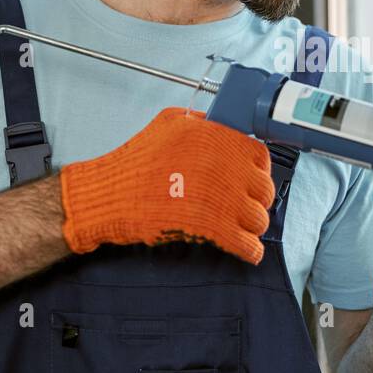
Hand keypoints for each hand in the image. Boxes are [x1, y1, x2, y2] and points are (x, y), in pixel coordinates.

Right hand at [59, 107, 275, 263]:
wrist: (110, 195)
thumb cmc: (133, 162)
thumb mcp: (168, 123)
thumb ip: (200, 121)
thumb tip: (223, 125)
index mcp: (214, 138)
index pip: (259, 156)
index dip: (258, 171)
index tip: (252, 180)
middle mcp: (222, 164)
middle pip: (263, 189)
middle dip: (257, 201)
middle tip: (245, 207)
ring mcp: (220, 197)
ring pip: (258, 218)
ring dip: (252, 226)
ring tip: (241, 228)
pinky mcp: (211, 227)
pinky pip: (246, 243)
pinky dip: (250, 250)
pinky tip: (247, 251)